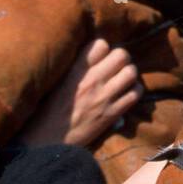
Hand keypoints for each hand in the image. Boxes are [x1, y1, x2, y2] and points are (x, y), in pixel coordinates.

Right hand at [21, 38, 142, 147]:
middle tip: (116, 67)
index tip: (100, 57)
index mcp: (76, 70)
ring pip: (131, 72)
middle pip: (122, 55)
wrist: (48, 139)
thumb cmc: (47, 110)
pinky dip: (135, 91)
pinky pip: (135, 94)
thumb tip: (92, 56)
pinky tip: (127, 93)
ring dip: (129, 74)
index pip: (101, 44)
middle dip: (121, 58)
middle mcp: (92, 80)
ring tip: (123, 79)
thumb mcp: (55, 81)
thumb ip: (74, 67)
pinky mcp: (112, 113)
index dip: (103, 49)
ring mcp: (104, 97)